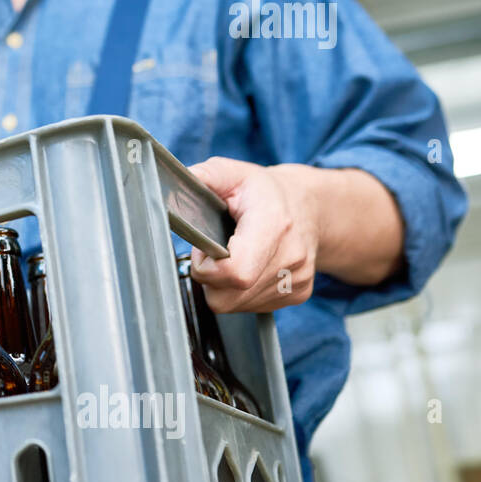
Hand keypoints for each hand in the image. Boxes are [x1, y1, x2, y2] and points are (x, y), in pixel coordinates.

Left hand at [186, 157, 320, 312]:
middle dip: (209, 278)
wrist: (311, 208)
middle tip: (215, 251)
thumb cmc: (265, 192)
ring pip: (234, 306)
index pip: (233, 272)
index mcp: (273, 224)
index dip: (206, 266)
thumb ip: (203, 177)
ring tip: (232, 256)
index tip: (205, 247)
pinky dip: (240, 293)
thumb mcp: (233, 173)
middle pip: (226, 296)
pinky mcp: (298, 293)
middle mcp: (290, 256)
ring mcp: (296, 280)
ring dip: (223, 286)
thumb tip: (169, 185)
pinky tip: (248, 267)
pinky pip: (251, 308)